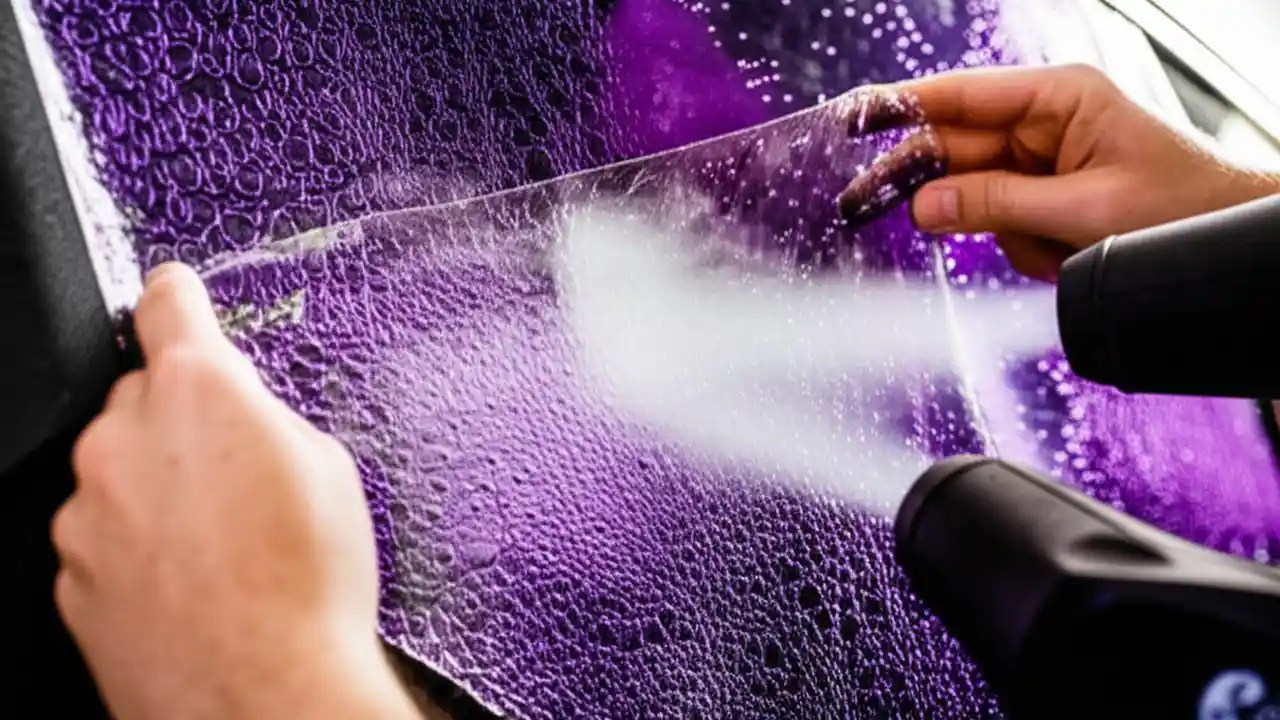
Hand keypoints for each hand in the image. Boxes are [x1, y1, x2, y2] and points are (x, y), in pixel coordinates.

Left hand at [52, 263, 417, 718]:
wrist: (262, 695)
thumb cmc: (306, 589)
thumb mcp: (329, 471)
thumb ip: (271, 422)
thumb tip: (250, 426)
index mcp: (199, 391)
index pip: (168, 306)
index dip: (176, 295)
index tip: (173, 292)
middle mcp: (126, 439)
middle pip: (146, 400)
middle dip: (186, 424)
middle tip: (241, 479)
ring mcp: (88, 510)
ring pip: (122, 473)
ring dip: (162, 492)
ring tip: (227, 549)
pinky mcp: (72, 573)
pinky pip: (105, 536)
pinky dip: (141, 548)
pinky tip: (197, 584)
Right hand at [840, 64, 1279, 279]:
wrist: (1226, 235)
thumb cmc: (1183, 206)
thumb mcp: (1085, 209)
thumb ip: (996, 205)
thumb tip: (922, 204)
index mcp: (1058, 98)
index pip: (959, 96)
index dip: (899, 106)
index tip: (850, 119)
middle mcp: (1043, 123)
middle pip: (951, 147)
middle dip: (925, 185)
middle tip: (857, 205)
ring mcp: (1041, 161)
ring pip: (972, 196)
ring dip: (1001, 233)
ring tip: (1052, 249)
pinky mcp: (1044, 198)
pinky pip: (999, 225)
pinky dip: (1022, 250)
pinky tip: (1060, 255)